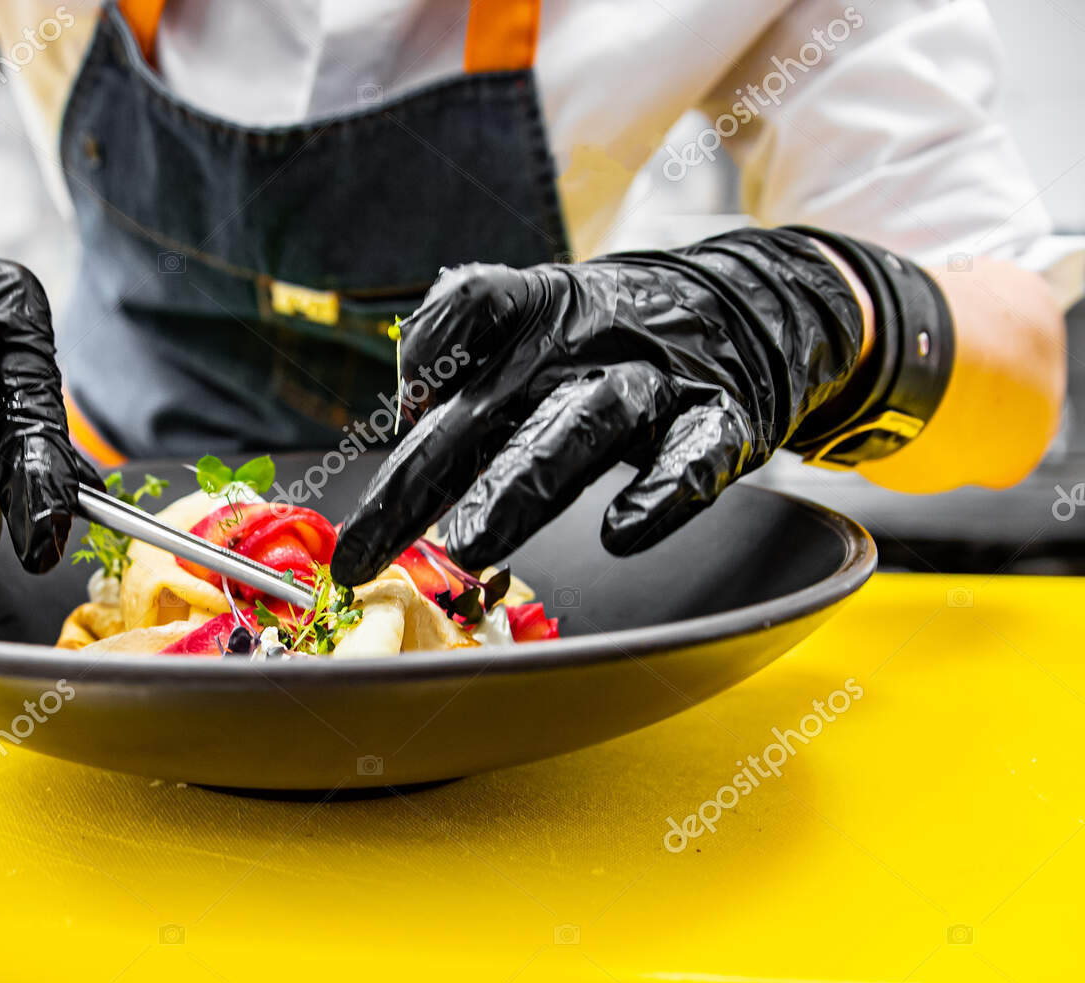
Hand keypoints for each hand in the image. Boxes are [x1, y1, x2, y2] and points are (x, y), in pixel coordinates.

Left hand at [331, 226, 933, 586]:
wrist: (744, 307)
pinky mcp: (719, 420)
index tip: (400, 413)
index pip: (469, 309)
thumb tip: (405, 410)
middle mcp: (585, 343)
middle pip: (492, 406)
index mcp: (535, 311)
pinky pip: (693, 457)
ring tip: (468, 546)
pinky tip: (624, 532)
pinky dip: (661, 492)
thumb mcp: (533, 320)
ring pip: (581, 428)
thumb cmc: (608, 334)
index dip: (428, 350)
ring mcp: (652, 382)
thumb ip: (463, 354)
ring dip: (520, 486)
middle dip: (424, 477)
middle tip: (369, 545)